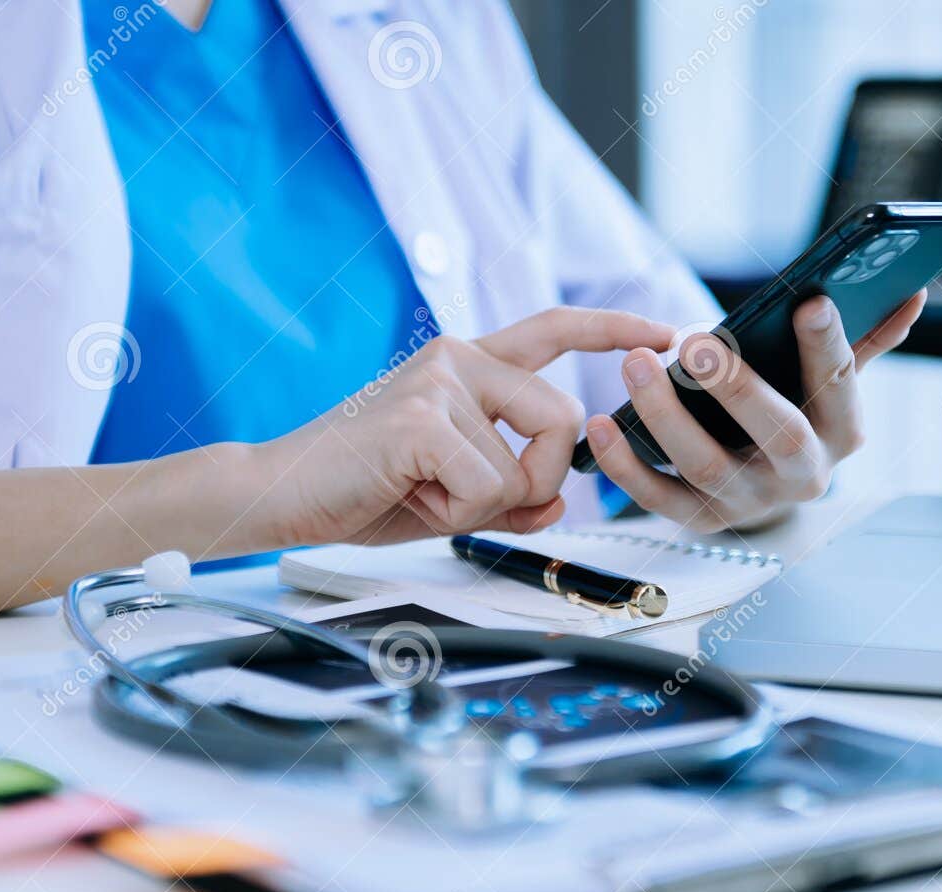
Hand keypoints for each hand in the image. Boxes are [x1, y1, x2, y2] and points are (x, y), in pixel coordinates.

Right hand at [255, 308, 672, 546]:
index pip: (553, 330)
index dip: (611, 329)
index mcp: (467, 364)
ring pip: (525, 464)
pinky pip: (487, 485)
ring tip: (423, 491)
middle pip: (564, 419)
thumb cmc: (361, 488)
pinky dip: (456, 512)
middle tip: (475, 498)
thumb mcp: (452, 494)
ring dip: (484, 503)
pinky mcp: (422, 418)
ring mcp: (440, 382)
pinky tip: (408, 495)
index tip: (661, 332)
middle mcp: (458, 358)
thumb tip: (562, 499)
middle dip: (541, 479)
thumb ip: (512, 492)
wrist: (280, 494)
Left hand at [584, 291, 926, 530]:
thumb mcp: (828, 382)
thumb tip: (913, 293)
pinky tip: (599, 425)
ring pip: (709, 466)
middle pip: (778, 433)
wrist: (763, 488)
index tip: (810, 300)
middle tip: (697, 342)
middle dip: (738, 387)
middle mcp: (804, 474)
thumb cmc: (793, 412)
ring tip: (635, 365)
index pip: (840, 383)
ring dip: (667, 416)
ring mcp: (751, 503)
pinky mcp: (701, 522)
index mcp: (843, 431)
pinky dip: (625, 465)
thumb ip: (865, 338)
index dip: (827, 345)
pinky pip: (658, 498)